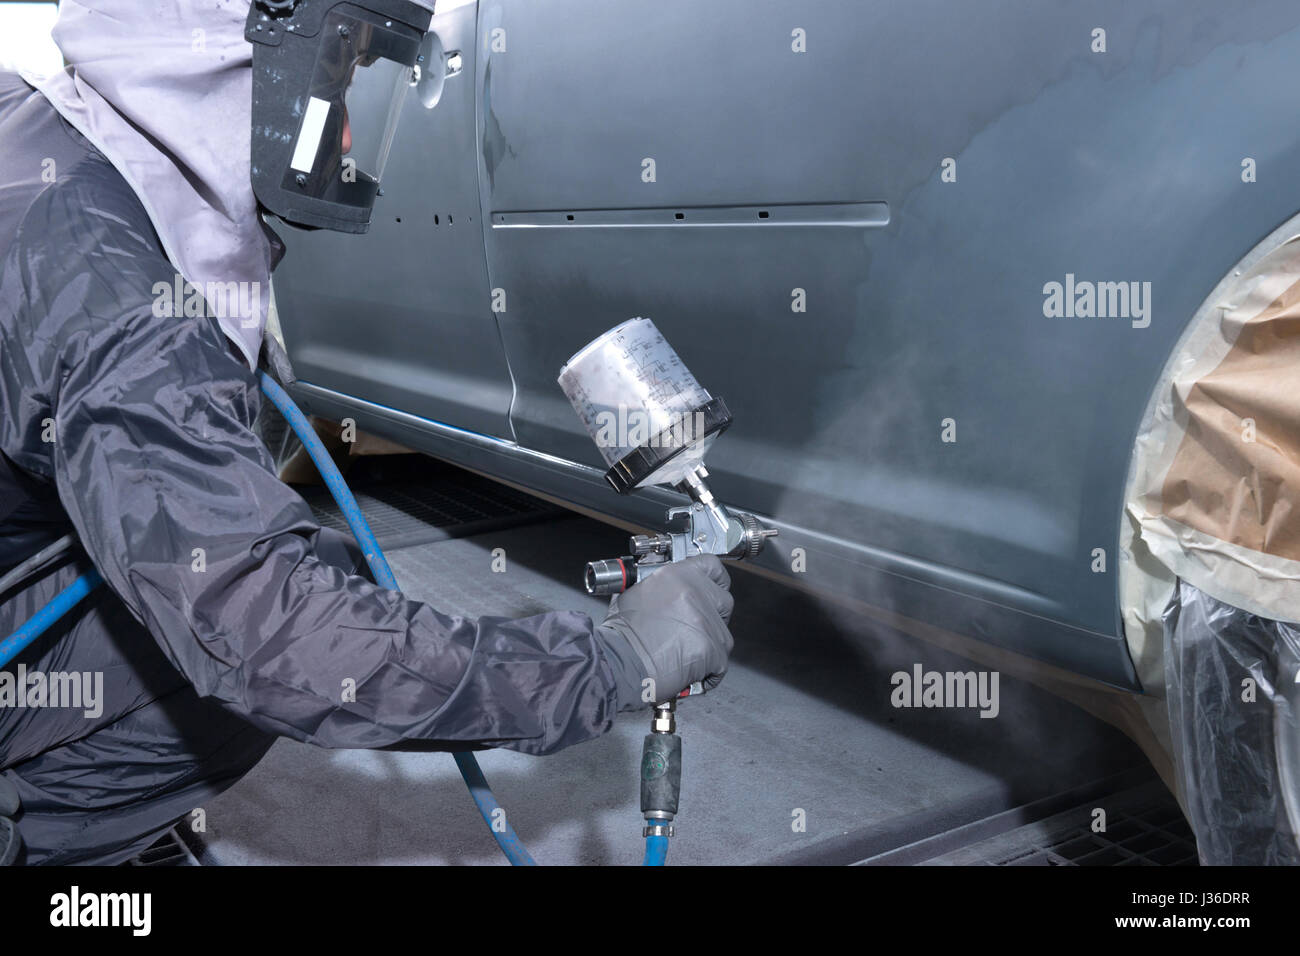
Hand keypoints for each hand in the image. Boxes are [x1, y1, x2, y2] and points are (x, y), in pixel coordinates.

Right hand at [594, 554, 733, 709]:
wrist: (617, 664)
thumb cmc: (619, 635)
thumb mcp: (632, 592)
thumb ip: (658, 582)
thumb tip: (666, 578)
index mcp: (676, 575)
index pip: (711, 566)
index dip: (715, 580)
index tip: (715, 588)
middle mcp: (694, 593)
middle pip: (723, 601)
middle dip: (713, 617)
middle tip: (694, 630)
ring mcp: (706, 621)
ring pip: (723, 634)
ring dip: (708, 646)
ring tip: (682, 655)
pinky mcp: (712, 649)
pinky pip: (720, 662)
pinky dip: (708, 671)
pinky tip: (688, 671)